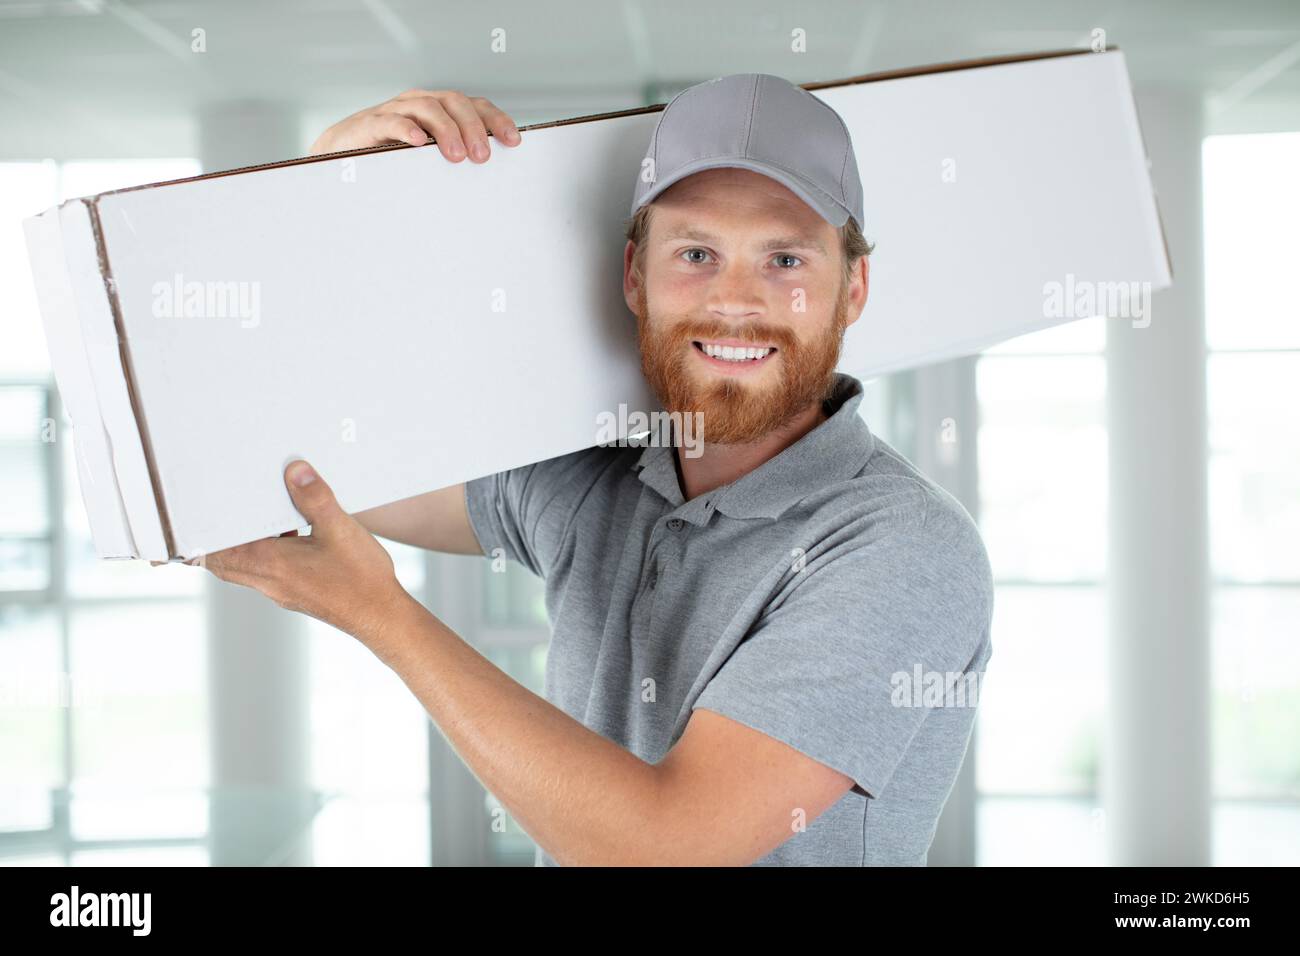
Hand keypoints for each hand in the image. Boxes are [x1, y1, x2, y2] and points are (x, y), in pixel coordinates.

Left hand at [154, 460, 414, 649]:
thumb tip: (295, 471)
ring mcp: (280, 590)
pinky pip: (263, 573)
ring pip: (240, 568)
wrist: (381, 617)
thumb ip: (314, 498)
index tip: (175, 524)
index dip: (192, 538)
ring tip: (243, 520)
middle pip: (219, 562)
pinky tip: (284, 538)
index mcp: (269, 562)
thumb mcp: (340, 528)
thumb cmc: (361, 580)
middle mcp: (267, 580)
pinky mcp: (294, 594)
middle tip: (198, 520)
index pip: (215, 549)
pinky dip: (260, 555)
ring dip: (235, 547)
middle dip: (207, 541)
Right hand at [309, 89, 520, 160]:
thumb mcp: (430, 155)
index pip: (475, 106)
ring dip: (446, 130)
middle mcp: (421, 103)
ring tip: (456, 155)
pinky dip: (407, 129)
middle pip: (455, 103)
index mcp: (440, 109)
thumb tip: (491, 177)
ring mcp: (397, 110)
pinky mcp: (372, 123)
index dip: (496, 120)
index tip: (513, 141)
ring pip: (428, 107)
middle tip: (482, 157)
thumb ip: (455, 156)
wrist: (343, 150)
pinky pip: (392, 121)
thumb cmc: (394, 154)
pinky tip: (419, 142)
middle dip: (473, 128)